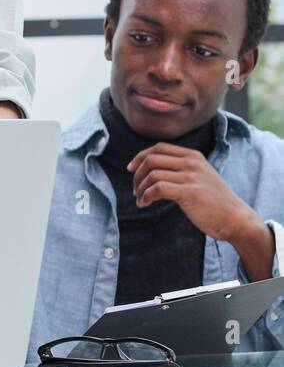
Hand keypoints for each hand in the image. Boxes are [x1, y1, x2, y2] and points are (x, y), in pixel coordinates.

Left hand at [129, 142, 273, 279]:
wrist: (236, 219)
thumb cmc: (214, 201)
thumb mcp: (200, 177)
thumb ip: (180, 169)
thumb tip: (150, 170)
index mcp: (193, 156)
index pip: (159, 147)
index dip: (140, 156)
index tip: (131, 169)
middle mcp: (192, 163)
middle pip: (152, 159)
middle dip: (137, 174)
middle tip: (135, 189)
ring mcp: (191, 177)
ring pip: (152, 175)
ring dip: (140, 188)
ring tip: (140, 199)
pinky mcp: (190, 192)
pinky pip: (157, 189)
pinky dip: (146, 196)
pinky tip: (145, 204)